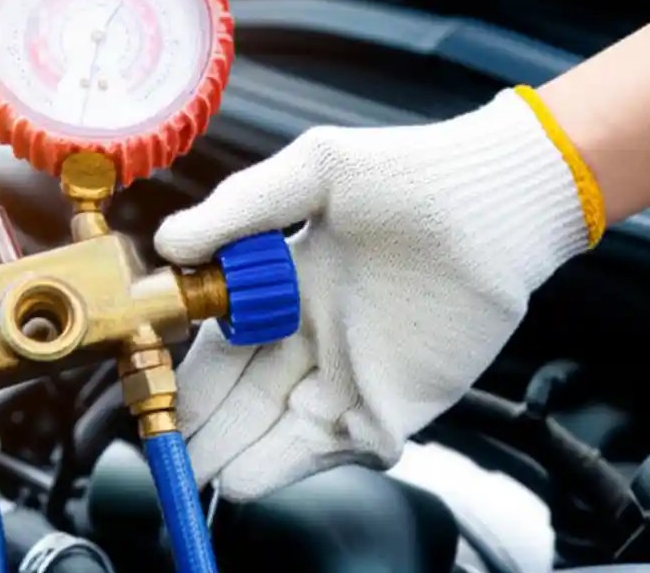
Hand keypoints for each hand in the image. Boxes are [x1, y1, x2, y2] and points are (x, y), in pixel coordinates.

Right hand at [154, 89, 597, 500]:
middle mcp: (316, 335)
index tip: (156, 390)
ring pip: (286, 429)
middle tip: (171, 454)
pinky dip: (299, 464)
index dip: (190, 373)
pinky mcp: (399, 400)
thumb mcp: (314, 171)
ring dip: (244, 454)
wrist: (494, 199)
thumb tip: (168, 242)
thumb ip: (241, 207)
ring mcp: (356, 371)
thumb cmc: (410, 173)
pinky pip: (344, 445)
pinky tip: (258, 477)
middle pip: (248, 397)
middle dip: (208, 429)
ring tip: (204, 476)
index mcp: (287, 285)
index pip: (224, 344)